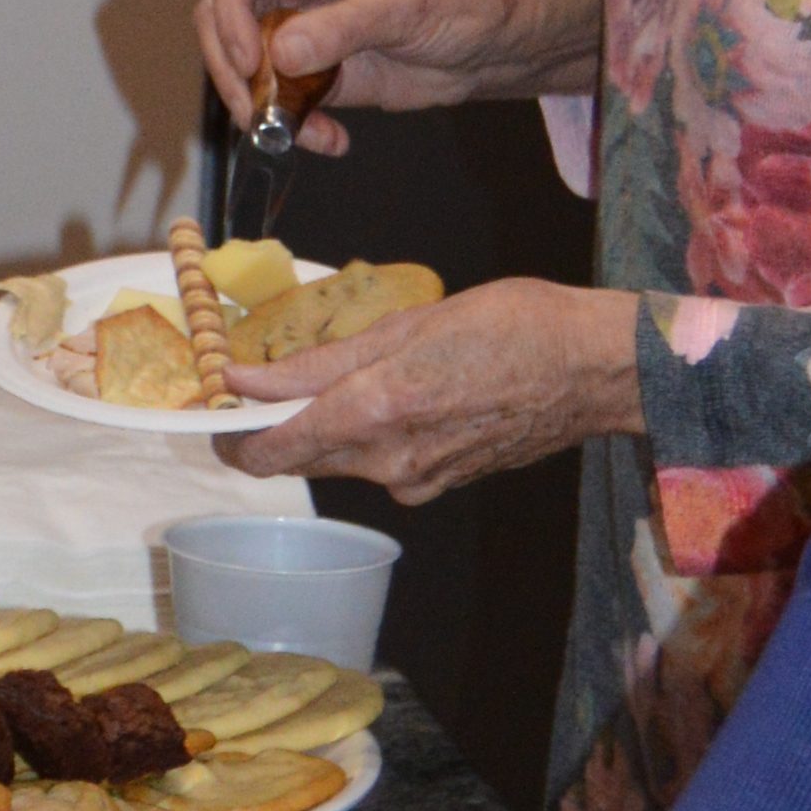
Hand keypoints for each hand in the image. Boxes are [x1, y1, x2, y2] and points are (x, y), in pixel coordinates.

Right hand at [197, 0, 537, 144]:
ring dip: (258, 106)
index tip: (249, 62)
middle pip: (220, 17)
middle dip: (233, 70)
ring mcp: (293, 24)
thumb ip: (343, 27)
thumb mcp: (406, 6)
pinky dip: (289, 125)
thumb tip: (281, 54)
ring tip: (302, 133)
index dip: (231, 16)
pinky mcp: (304, 68)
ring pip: (237, 64)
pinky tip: (331, 139)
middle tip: (258, 112)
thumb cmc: (463, 0)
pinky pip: (270, 98)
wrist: (491, 45)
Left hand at [219, 274, 642, 504]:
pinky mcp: (443, 484)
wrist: (595, 368)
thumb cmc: (511, 326)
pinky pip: (383, 464)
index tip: (214, 407)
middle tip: (265, 384)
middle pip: (301, 457)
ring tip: (345, 375)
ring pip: (342, 460)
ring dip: (326, 427)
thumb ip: (321, 362)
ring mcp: (419, 481)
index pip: (270, 450)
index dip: (230, 434)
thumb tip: (247, 381)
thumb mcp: (407, 326)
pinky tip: (397, 395)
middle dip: (273, 427)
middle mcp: (389, 462)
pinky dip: (370, 436)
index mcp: (374, 414)